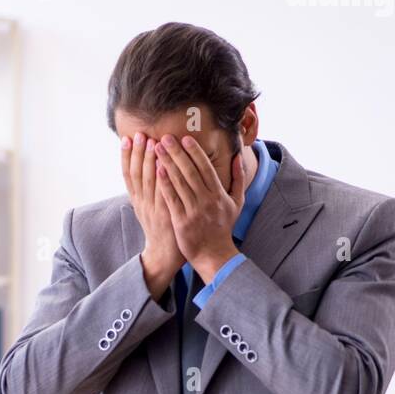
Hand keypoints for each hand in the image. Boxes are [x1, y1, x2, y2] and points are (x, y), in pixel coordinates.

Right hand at [121, 132, 184, 297]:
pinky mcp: (165, 214)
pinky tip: (162, 165)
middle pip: (136, 174)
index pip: (128, 175)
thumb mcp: (148, 210)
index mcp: (137, 201)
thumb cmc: (161, 230)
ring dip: (148, 161)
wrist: (164, 256)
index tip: (126, 138)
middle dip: (137, 153)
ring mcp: (153, 209)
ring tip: (151, 142)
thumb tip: (151, 168)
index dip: (126, 156)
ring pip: (148, 181)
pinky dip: (161, 180)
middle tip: (138, 133)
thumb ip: (148, 191)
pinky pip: (162, 194)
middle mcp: (142, 203)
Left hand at [154, 135, 245, 283]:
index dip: (195, 152)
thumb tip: (238, 157)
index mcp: (219, 194)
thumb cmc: (224, 228)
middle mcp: (207, 200)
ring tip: (156, 149)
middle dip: (177, 153)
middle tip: (165, 137)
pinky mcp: (181, 221)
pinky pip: (172, 199)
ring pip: (179, 182)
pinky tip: (157, 171)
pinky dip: (164, 184)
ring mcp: (194, 211)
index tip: (184, 138)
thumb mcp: (236, 203)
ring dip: (167, 163)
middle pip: (190, 171)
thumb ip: (238, 179)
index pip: (206, 168)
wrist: (214, 255)